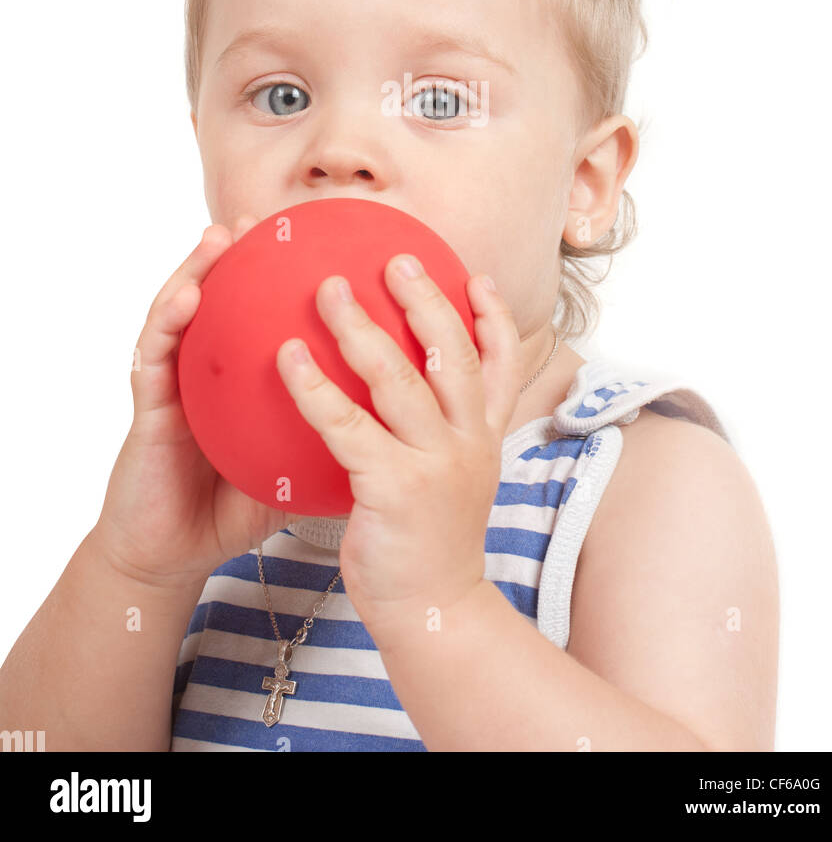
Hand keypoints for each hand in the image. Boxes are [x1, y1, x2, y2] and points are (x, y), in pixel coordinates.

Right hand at [94, 218, 300, 590]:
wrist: (173, 555)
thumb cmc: (233, 508)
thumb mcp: (298, 468)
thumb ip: (336, 436)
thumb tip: (403, 421)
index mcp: (248, 383)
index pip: (269, 323)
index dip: (294, 287)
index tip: (331, 248)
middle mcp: (212, 374)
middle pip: (232, 305)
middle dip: (251, 257)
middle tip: (278, 220)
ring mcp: (177, 385)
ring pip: (187, 313)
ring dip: (200, 268)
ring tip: (223, 234)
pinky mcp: (149, 408)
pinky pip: (157, 358)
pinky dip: (170, 320)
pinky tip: (188, 295)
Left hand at [274, 257, 522, 644]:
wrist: (432, 613)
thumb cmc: (428, 543)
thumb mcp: (452, 481)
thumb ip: (440, 436)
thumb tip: (410, 396)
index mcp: (485, 437)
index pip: (502, 365)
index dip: (494, 316)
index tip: (478, 276)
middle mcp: (469, 442)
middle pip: (453, 353)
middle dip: (426, 299)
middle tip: (395, 259)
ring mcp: (437, 463)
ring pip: (400, 378)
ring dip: (361, 327)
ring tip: (329, 288)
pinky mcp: (395, 487)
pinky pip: (348, 424)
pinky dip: (316, 386)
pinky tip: (287, 357)